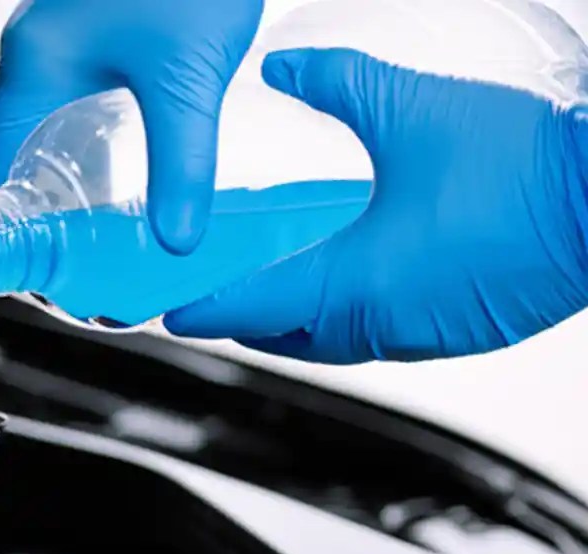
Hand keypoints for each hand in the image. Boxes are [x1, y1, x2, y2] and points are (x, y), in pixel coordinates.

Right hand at [0, 0, 264, 253]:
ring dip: (66, 176)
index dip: (1, 223)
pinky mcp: (101, 32)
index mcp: (33, 64)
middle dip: (37, 208)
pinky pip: (78, 103)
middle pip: (18, 149)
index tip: (23, 271)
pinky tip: (129, 172)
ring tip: (97, 233)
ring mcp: (66, 39)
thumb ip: (182, 164)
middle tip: (68, 264)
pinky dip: (92, 143)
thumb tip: (178, 243)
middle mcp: (37, 53)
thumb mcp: (185, 78)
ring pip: (49, 127)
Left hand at [164, 48, 587, 363]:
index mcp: (358, 283)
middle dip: (250, 323)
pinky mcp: (464, 331)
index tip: (174, 314)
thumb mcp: (410, 109)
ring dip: (301, 327)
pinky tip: (353, 294)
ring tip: (274, 300)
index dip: (208, 311)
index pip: (256, 308)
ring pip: (341, 344)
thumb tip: (286, 66)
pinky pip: (386, 338)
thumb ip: (336, 85)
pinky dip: (351, 323)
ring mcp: (428, 335)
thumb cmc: (524, 162)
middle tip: (217, 304)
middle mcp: (386, 324)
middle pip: (293, 338)